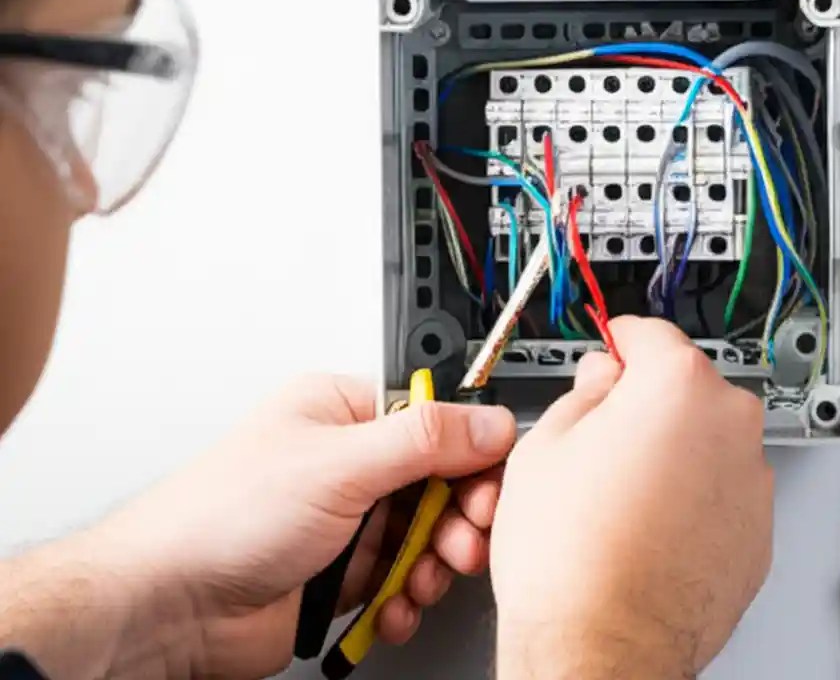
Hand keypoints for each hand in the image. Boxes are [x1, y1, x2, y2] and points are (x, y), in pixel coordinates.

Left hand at [73, 375, 513, 677]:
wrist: (170, 607)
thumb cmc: (219, 518)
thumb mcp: (338, 464)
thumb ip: (424, 440)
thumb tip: (488, 422)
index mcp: (343, 413)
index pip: (435, 420)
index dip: (471, 456)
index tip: (488, 488)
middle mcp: (348, 463)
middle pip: (440, 484)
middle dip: (458, 520)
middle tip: (462, 541)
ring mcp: (348, 521)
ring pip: (426, 538)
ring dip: (433, 565)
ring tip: (422, 579)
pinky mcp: (344, 573)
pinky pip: (401, 581)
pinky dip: (406, 599)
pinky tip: (395, 605)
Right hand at [490, 317, 772, 678]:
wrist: (602, 647)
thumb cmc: (571, 560)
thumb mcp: (544, 445)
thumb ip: (584, 393)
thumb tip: (601, 380)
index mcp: (678, 385)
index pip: (648, 333)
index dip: (615, 343)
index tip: (607, 353)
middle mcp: (729, 424)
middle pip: (685, 387)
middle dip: (646, 404)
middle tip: (600, 443)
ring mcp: (752, 482)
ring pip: (707, 443)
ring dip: (673, 455)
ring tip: (620, 500)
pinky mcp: (759, 533)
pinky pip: (722, 494)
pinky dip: (694, 501)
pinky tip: (647, 530)